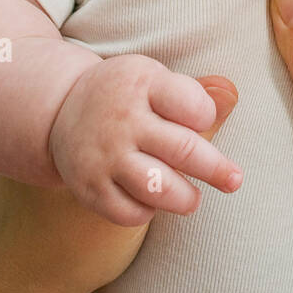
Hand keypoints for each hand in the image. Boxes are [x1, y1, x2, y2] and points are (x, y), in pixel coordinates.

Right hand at [48, 55, 242, 226]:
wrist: (59, 108)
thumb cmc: (127, 95)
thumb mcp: (155, 79)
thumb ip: (195, 92)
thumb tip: (232, 94)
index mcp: (142, 84)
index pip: (193, 106)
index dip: (206, 117)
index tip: (202, 122)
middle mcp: (123, 120)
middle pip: (184, 150)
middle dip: (216, 170)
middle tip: (233, 180)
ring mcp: (104, 155)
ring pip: (158, 188)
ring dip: (185, 198)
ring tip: (192, 198)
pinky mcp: (90, 187)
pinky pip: (130, 213)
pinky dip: (148, 212)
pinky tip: (152, 200)